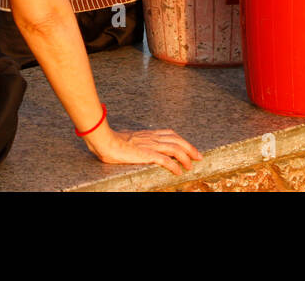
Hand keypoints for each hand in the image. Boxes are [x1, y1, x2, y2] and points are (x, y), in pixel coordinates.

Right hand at [83, 124, 201, 175]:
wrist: (105, 141)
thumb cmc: (113, 140)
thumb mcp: (130, 138)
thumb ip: (138, 140)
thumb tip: (139, 145)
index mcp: (149, 133)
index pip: (171, 134)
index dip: (182, 140)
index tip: (190, 148)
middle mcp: (152, 137)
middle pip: (177, 140)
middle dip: (190, 148)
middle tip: (199, 157)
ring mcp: (150, 145)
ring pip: (175, 148)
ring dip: (185, 157)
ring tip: (191, 166)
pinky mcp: (146, 154)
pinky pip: (165, 159)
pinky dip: (174, 166)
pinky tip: (178, 171)